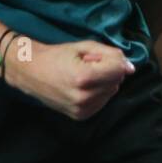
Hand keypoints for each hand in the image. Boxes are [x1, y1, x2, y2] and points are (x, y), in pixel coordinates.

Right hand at [3, 38, 134, 119]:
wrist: (30, 72)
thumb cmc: (56, 55)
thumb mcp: (84, 46)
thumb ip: (111, 54)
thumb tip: (131, 68)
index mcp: (84, 77)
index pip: (119, 70)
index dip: (114, 60)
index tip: (98, 56)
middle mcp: (84, 97)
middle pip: (117, 81)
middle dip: (108, 71)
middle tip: (87, 65)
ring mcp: (81, 109)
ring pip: (111, 92)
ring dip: (104, 82)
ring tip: (83, 76)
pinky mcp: (80, 116)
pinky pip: (102, 102)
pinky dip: (97, 93)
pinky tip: (82, 87)